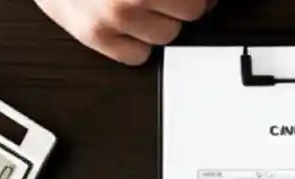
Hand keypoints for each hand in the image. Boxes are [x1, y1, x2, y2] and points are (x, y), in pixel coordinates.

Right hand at [34, 0, 214, 64]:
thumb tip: (198, 2)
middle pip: (191, 11)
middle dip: (183, 3)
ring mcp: (115, 16)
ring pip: (169, 35)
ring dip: (162, 22)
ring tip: (142, 6)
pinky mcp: (95, 36)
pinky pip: (139, 56)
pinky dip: (138, 44)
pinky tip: (127, 25)